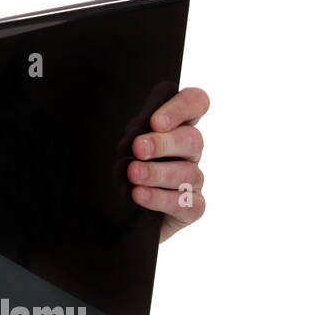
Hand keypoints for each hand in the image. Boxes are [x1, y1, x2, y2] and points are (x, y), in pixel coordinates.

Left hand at [128, 86, 209, 241]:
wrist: (119, 212)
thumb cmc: (125, 168)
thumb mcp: (125, 142)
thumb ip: (136, 129)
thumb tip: (143, 125)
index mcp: (177, 126)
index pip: (196, 102)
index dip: (182, 107)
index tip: (155, 121)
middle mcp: (189, 151)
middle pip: (192, 139)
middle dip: (163, 144)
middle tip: (138, 148)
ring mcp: (193, 179)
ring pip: (187, 173)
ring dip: (156, 172)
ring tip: (133, 173)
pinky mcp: (191, 208)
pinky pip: (183, 203)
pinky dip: (158, 198)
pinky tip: (139, 194)